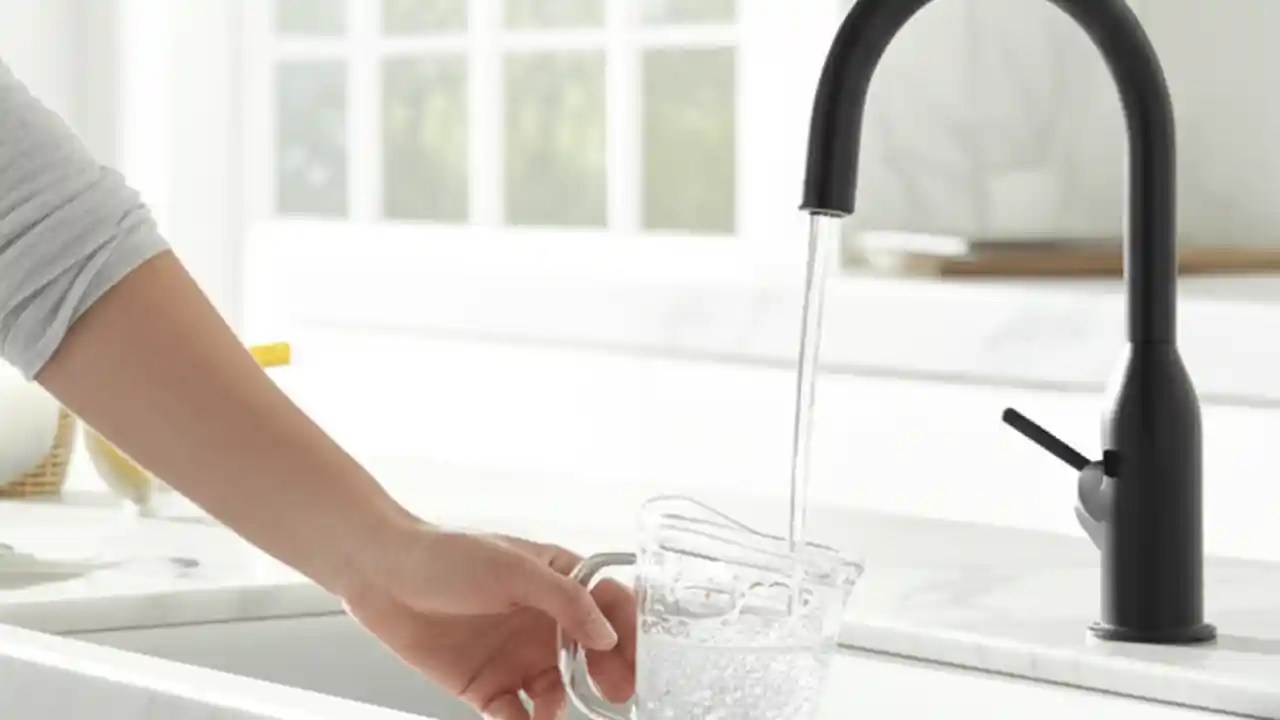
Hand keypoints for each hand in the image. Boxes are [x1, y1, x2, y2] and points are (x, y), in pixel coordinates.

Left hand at [342, 525, 635, 719]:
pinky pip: (516, 715)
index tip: (636, 660)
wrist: (381, 577)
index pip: (610, 607)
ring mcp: (517, 655)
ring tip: (551, 709)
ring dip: (562, 705)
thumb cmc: (446, 556)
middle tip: (613, 696)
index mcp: (558, 582)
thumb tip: (607, 634)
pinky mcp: (486, 686)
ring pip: (558, 691)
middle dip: (608, 677)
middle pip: (593, 657)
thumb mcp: (514, 568)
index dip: (629, 634)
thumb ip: (566, 599)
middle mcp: (543, 622)